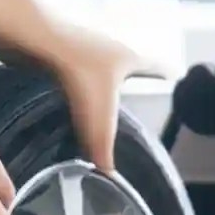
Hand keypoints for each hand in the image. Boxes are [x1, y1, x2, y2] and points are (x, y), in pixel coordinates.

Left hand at [50, 26, 172, 172]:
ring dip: (97, 81)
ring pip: (96, 66)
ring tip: (95, 99)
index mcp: (128, 59)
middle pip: (126, 64)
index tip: (175, 75)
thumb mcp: (97, 115)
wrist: (39, 41)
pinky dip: (71, 81)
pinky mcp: (57, 51)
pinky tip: (60, 93)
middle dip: (129, 79)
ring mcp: (82, 46)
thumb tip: (108, 172)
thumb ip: (103, 144)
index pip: (155, 67)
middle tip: (130, 94)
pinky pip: (70, 69)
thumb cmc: (79, 72)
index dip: (165, 73)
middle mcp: (109, 48)